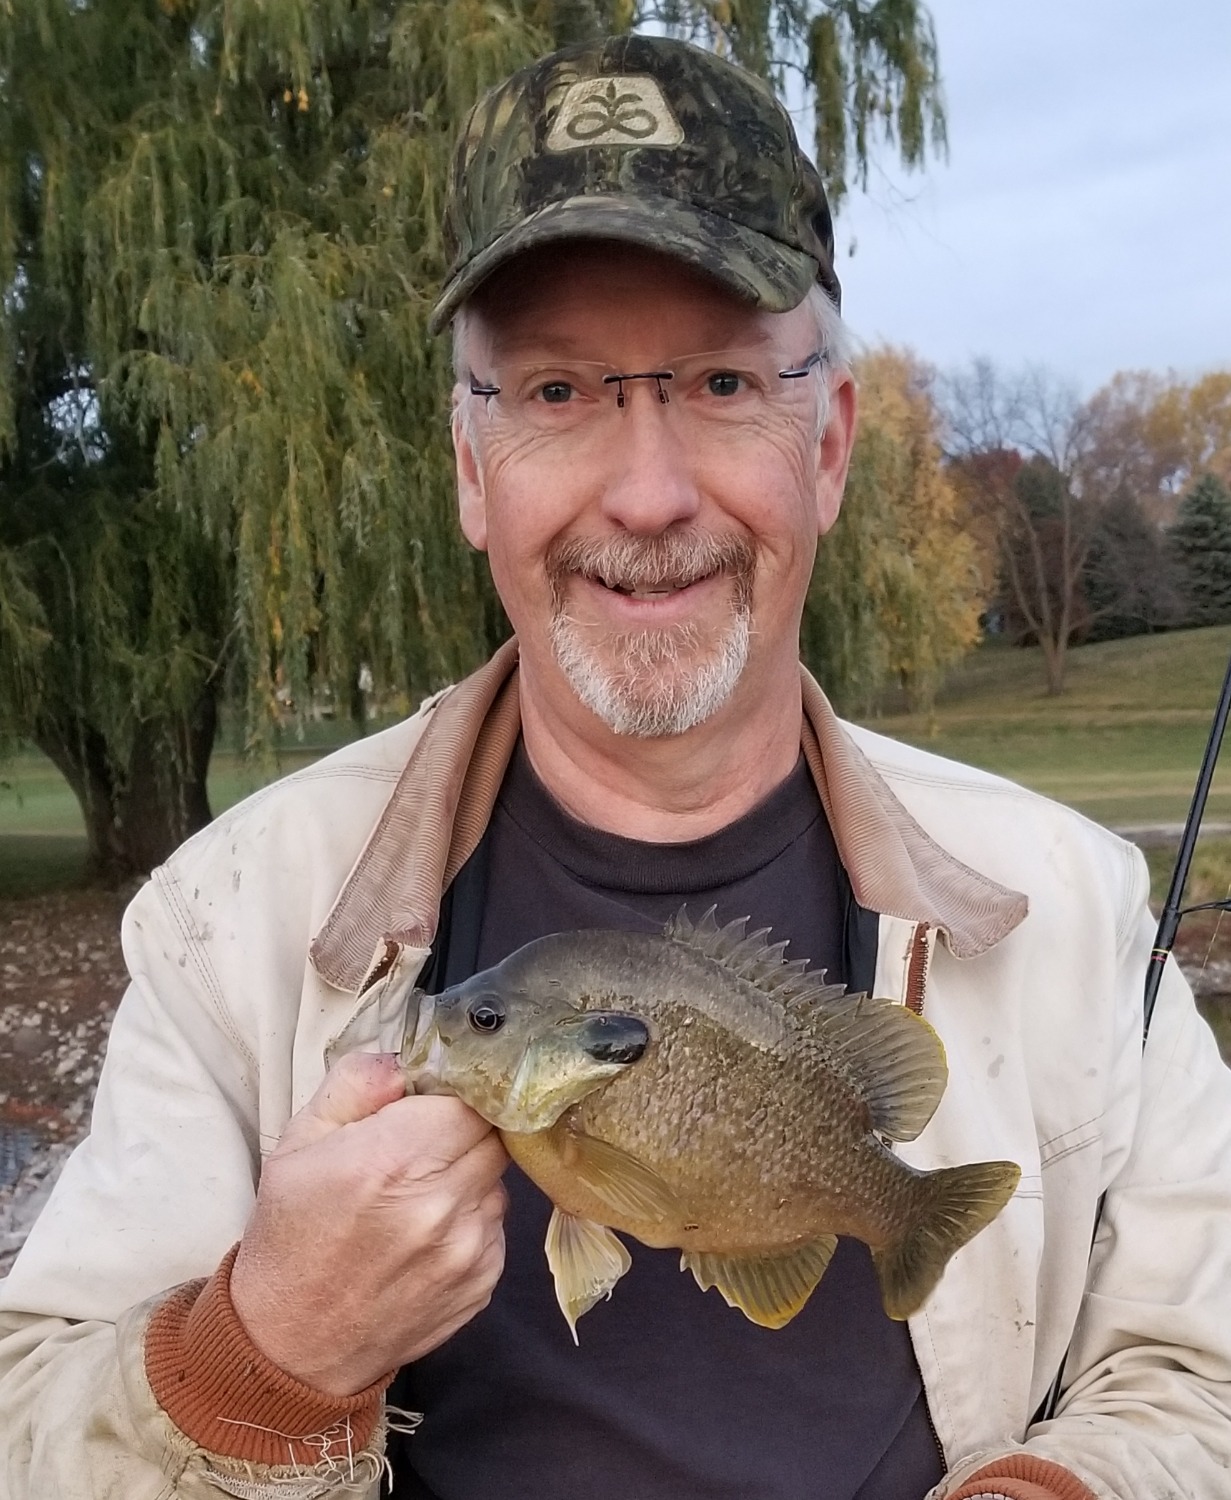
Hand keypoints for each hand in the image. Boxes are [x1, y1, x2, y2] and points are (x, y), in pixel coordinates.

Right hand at [230, 1051, 507, 1396]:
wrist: (292, 1346)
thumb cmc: (292, 1236)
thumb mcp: (299, 1144)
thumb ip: (357, 1084)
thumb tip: (407, 1061)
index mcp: (390, 1159)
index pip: (469, 1098)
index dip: (454, 1095)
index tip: (433, 1104)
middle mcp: (437, 1204)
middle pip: (493, 1135)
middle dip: (464, 1133)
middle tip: (424, 1148)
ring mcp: (466, 1250)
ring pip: (499, 1180)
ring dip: (471, 1178)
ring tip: (420, 1197)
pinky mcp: (481, 1284)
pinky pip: (498, 1228)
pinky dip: (473, 1223)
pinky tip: (428, 1237)